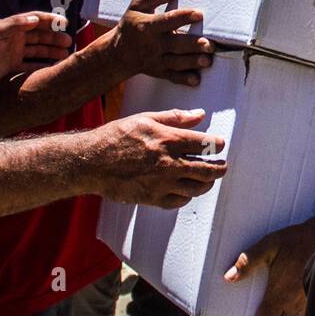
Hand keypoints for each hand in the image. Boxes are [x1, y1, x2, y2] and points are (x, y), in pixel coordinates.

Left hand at [0, 12, 71, 95]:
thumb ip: (14, 25)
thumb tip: (35, 19)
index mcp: (9, 27)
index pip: (33, 20)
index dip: (49, 20)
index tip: (64, 22)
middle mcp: (12, 38)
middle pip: (37, 35)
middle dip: (53, 37)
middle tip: (68, 42)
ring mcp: (11, 53)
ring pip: (36, 50)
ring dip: (50, 51)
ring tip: (64, 55)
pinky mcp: (8, 67)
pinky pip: (29, 65)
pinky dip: (40, 65)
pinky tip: (52, 67)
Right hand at [89, 108, 226, 208]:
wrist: (92, 162)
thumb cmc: (116, 137)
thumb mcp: (145, 119)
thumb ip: (175, 118)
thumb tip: (200, 115)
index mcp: (167, 140)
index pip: (204, 144)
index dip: (217, 144)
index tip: (220, 144)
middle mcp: (167, 163)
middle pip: (207, 169)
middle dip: (220, 167)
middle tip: (222, 165)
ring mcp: (161, 183)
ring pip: (197, 188)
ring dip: (207, 183)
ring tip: (208, 178)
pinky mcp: (152, 198)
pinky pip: (179, 201)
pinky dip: (187, 195)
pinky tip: (186, 188)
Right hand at [106, 0, 215, 85]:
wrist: (117, 53)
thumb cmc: (131, 25)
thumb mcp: (136, 6)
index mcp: (147, 26)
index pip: (166, 21)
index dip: (183, 17)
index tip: (199, 14)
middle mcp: (152, 45)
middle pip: (175, 45)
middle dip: (193, 45)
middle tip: (210, 44)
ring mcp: (156, 60)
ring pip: (176, 62)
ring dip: (192, 62)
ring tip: (208, 60)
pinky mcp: (159, 72)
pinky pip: (172, 77)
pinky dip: (183, 80)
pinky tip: (196, 80)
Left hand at [223, 218, 314, 315]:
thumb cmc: (297, 241)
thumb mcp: (269, 245)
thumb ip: (248, 261)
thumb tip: (229, 277)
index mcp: (279, 294)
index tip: (252, 313)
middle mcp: (293, 304)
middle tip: (265, 308)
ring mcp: (307, 302)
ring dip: (285, 314)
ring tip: (279, 305)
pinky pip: (305, 311)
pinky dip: (297, 311)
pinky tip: (292, 301)